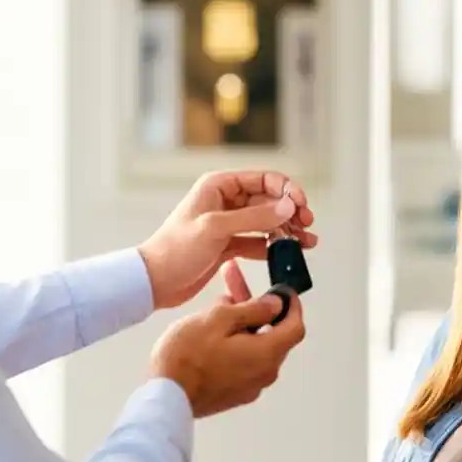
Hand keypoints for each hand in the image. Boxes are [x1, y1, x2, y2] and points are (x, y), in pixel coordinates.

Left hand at [138, 171, 317, 309]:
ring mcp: (229, 224)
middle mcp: (225, 201)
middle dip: (291, 211)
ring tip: (307, 242)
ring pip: (267, 221)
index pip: (263, 179)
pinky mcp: (229, 245)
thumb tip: (288, 207)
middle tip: (307, 225)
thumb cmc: (176, 250)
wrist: (155, 281)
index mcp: (219, 186)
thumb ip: (254, 218)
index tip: (301, 207)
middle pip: (269, 200)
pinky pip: (259, 241)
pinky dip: (276, 246)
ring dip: (288, 229)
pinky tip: (292, 253)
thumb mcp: (216, 229)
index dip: (287, 190)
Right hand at [149, 261, 305, 417]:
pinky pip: (243, 363)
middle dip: (258, 310)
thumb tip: (275, 305)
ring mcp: (249, 387)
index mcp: (267, 354)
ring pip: (255, 348)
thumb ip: (252, 309)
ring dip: (243, 326)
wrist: (164, 399)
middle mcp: (264, 374)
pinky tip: (213, 333)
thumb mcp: (218, 319)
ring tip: (218, 307)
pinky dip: (236, 344)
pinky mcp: (232, 394)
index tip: (282, 292)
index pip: (295, 327)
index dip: (292, 306)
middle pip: (273, 336)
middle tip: (237, 288)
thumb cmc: (187, 357)